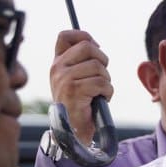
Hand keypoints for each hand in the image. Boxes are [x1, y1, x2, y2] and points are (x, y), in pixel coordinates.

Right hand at [50, 29, 112, 145]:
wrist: (72, 131)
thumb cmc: (79, 105)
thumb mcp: (76, 79)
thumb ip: (80, 62)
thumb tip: (94, 44)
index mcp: (57, 63)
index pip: (65, 36)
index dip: (84, 36)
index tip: (96, 48)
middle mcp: (57, 67)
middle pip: (88, 47)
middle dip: (102, 60)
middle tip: (102, 77)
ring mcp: (64, 78)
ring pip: (98, 67)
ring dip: (106, 81)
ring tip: (98, 93)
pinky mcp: (74, 90)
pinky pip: (102, 83)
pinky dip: (107, 92)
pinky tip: (100, 100)